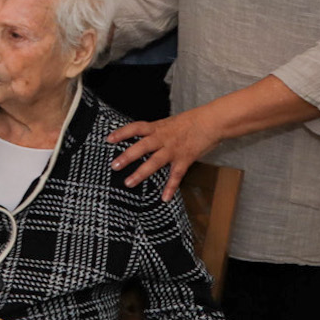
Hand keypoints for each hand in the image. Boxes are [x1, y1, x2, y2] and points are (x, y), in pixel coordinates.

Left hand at [106, 108, 220, 195]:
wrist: (211, 122)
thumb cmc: (189, 122)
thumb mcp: (168, 123)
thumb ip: (154, 132)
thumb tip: (139, 139)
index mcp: (157, 128)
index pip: (136, 128)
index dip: (122, 133)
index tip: (108, 139)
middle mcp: (163, 138)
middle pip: (142, 147)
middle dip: (127, 156)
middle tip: (114, 166)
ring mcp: (174, 150)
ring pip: (155, 162)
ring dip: (141, 173)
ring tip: (129, 183)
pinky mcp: (185, 159)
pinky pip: (176, 175)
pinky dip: (170, 187)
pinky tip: (164, 198)